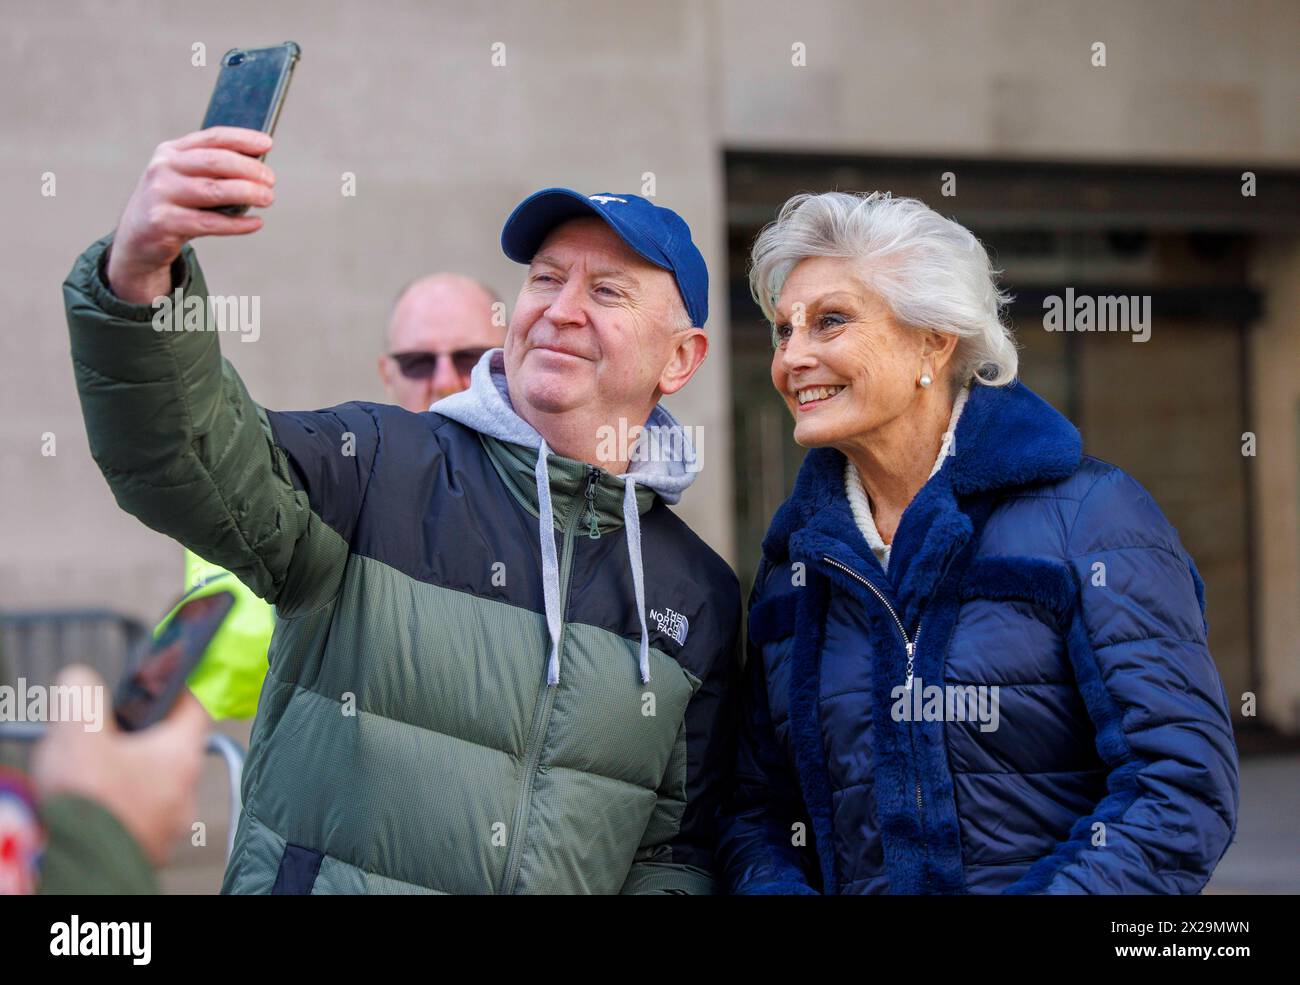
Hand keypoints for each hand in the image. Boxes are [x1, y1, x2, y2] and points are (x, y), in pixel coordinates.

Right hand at [32, 665, 211, 867]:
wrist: (83, 869)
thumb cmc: (90, 800)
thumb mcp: (78, 730)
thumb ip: (82, 694)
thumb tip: (82, 682)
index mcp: (181, 756)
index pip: (195, 709)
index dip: (176, 691)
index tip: (158, 683)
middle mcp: (185, 792)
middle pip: (169, 749)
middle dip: (139, 737)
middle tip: (107, 731)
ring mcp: (169, 824)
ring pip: (152, 786)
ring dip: (127, 775)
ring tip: (89, 772)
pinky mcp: (147, 849)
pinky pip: (137, 816)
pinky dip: (118, 806)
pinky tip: (90, 804)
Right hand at [105, 126, 276, 303]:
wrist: (137, 237)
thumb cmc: (173, 204)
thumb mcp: (184, 178)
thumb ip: (212, 170)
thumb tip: (259, 168)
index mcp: (171, 151)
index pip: (212, 138)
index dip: (242, 139)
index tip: (267, 144)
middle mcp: (164, 168)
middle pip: (215, 162)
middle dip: (249, 169)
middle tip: (271, 180)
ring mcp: (161, 195)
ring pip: (214, 191)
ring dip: (247, 193)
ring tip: (268, 198)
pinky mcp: (164, 223)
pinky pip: (210, 223)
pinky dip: (237, 224)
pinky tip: (256, 223)